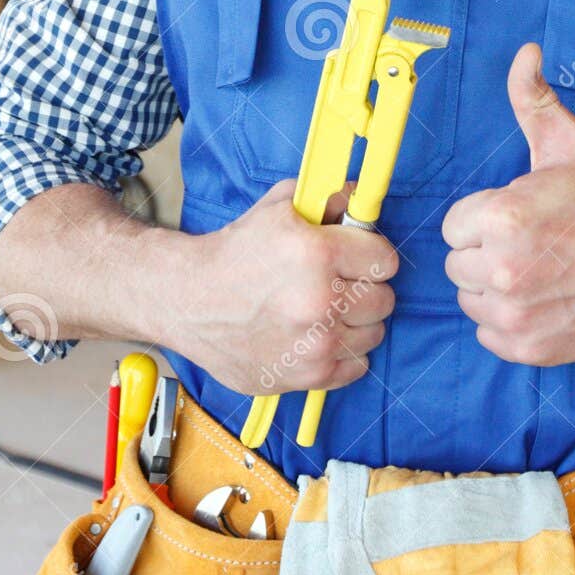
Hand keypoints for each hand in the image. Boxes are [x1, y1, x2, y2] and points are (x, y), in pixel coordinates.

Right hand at [169, 177, 397, 397]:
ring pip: (374, 333)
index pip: (385, 260)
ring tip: (325, 310)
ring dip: (356, 321)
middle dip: (364, 287)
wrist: (189, 301)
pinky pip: (358, 366)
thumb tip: (360, 198)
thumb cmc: (235, 252)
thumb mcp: (279, 206)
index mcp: (317, 254)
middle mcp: (319, 302)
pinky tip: (318, 336)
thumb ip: (327, 197)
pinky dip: (344, 352)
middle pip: (384, 299)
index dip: (371, 254)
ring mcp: (315, 346)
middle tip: (338, 283)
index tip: (356, 256)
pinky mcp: (307, 378)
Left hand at [442, 42, 574, 365]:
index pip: (454, 224)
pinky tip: (540, 298)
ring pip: (470, 298)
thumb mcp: (570, 142)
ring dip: (494, 286)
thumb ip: (534, 98)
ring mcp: (515, 314)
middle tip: (531, 242)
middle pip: (458, 262)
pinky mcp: (526, 347)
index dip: (484, 217)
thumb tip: (525, 53)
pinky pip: (487, 333)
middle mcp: (503, 269)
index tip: (518, 215)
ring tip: (536, 269)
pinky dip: (507, 320)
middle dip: (486, 250)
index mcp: (504, 216)